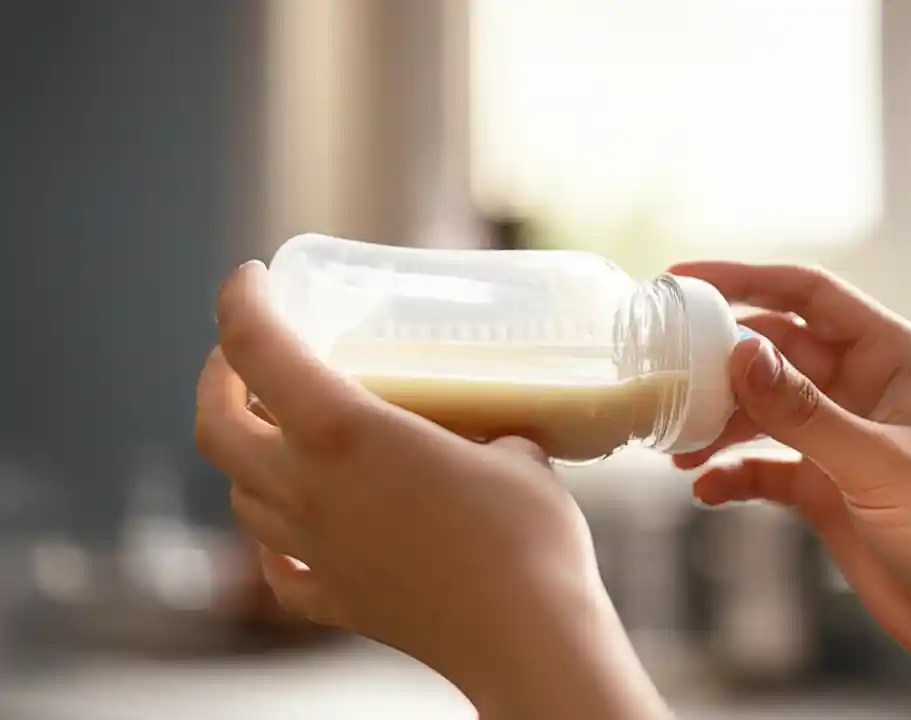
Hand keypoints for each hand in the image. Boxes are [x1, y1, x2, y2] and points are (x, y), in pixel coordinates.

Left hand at [195, 261, 666, 719]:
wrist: (529, 636)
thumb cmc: (529, 535)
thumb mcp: (514, 449)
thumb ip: (486, 430)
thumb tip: (492, 429)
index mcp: (344, 433)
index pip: (256, 347)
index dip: (240, 301)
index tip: (250, 279)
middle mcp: (309, 490)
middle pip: (215, 427)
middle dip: (217, 382)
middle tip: (244, 361)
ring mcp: (315, 551)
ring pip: (241, 495)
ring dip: (246, 456)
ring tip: (280, 436)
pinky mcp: (336, 600)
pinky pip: (278, 568)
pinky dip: (274, 541)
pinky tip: (299, 530)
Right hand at [669, 262, 910, 717]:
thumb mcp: (879, 463)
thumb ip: (804, 411)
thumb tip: (740, 352)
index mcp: (895, 358)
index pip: (810, 296)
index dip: (746, 279)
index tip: (683, 278)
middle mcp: (866, 391)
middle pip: (777, 351)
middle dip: (721, 359)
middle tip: (664, 368)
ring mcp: (845, 442)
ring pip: (765, 411)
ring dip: (720, 422)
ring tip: (676, 441)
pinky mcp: (829, 491)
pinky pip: (767, 468)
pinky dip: (734, 475)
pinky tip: (708, 489)